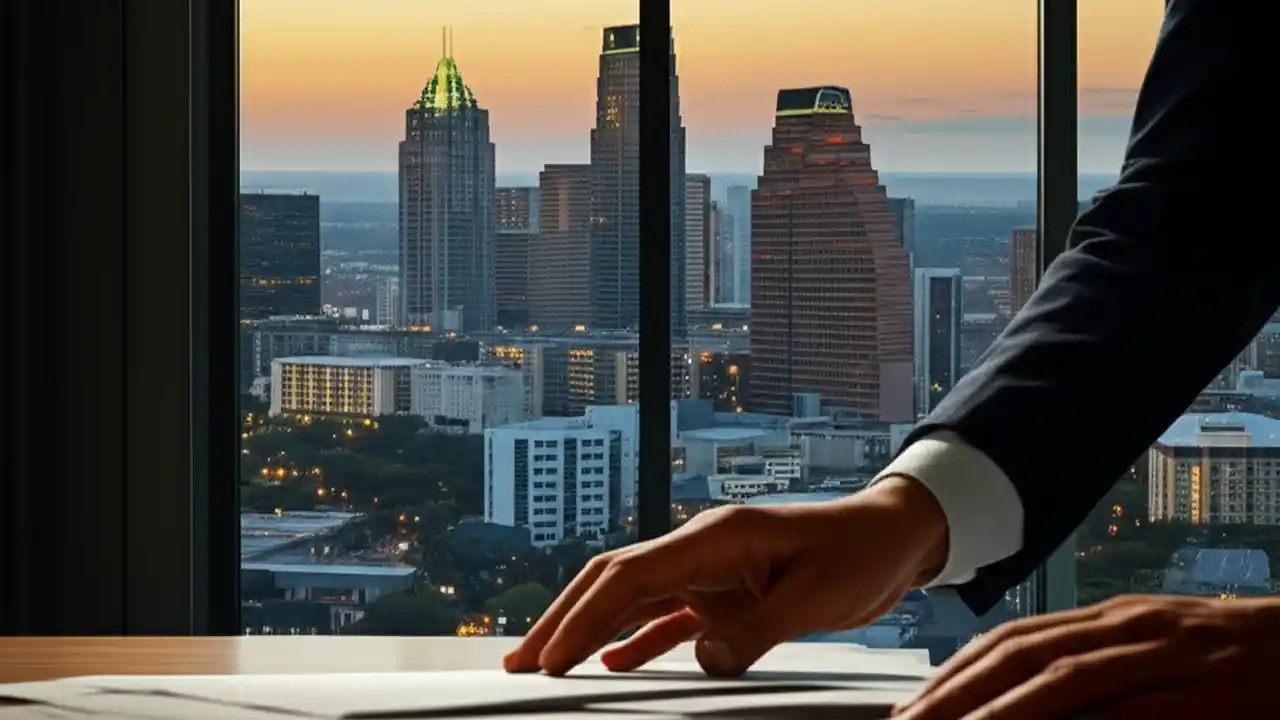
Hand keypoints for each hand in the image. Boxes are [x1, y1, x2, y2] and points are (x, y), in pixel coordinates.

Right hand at [503, 475, 948, 676]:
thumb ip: (757, 629)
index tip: (551, 656)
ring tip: (550, 663)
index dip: (583, 617)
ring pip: (631, 599)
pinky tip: (614, 665)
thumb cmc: (860, 552)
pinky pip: (665, 617)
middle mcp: (702, 549)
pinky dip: (634, 640)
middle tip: (524, 661)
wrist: (892, 536)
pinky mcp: (724, 592)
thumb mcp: (815, 596)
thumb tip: (702, 660)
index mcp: (715, 538)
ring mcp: (710, 571)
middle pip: (613, 581)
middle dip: (564, 618)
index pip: (631, 578)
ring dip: (589, 628)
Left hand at [893, 594, 1279, 718]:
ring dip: (1000, 712)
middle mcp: (1124, 628)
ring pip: (1064, 680)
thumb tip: (1019, 693)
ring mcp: (1162, 657)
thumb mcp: (1149, 649)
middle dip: (957, 693)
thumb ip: (1090, 667)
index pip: (1011, 641)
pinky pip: (1130, 712)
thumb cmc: (1227, 657)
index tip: (913, 705)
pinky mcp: (1199, 696)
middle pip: (1020, 656)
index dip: (955, 672)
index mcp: (1107, 620)